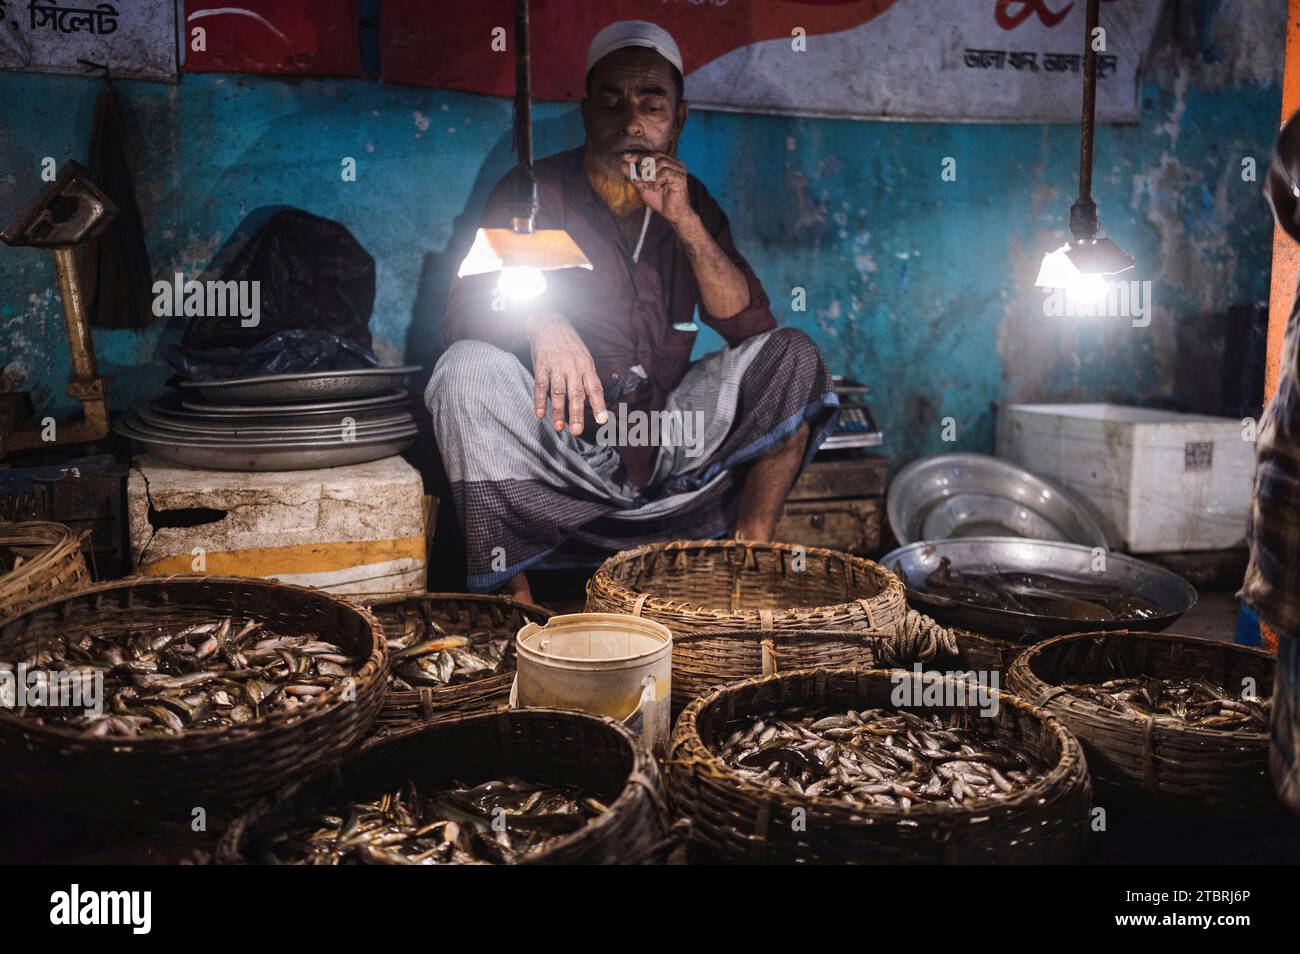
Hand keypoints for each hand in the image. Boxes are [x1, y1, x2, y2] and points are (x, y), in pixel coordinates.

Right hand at [527, 313, 607, 435]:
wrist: (549, 324)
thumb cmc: (570, 346)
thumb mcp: (584, 358)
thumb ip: (587, 380)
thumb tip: (592, 404)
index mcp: (587, 367)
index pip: (595, 388)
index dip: (599, 405)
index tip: (602, 421)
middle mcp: (573, 367)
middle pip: (576, 393)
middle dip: (577, 413)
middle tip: (577, 431)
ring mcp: (556, 366)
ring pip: (558, 392)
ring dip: (558, 411)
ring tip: (559, 427)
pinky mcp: (541, 366)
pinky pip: (540, 385)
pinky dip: (539, 400)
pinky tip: (540, 414)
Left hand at [626, 151, 694, 225]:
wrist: (672, 214)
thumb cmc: (661, 200)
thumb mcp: (643, 186)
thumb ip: (634, 175)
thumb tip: (623, 164)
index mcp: (667, 164)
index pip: (651, 154)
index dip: (638, 155)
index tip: (625, 157)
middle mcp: (674, 164)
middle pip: (656, 155)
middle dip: (644, 166)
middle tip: (643, 179)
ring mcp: (679, 170)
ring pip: (660, 162)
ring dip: (651, 175)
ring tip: (652, 186)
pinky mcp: (680, 178)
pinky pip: (666, 172)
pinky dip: (657, 180)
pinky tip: (657, 188)